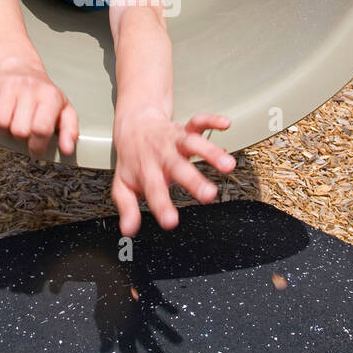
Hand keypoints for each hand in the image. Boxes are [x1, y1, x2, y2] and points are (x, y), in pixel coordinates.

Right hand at [0, 61, 77, 159]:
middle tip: (25, 131)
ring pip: (0, 124)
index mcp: (50, 96)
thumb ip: (69, 131)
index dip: (37, 146)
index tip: (36, 150)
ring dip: (5, 130)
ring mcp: (10, 85)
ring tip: (12, 122)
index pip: (41, 129)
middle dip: (22, 138)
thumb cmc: (45, 94)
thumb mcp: (64, 110)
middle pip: (19, 131)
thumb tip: (67, 150)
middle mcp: (30, 88)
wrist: (23, 67)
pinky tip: (1, 113)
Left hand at [111, 109, 235, 236]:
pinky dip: (212, 121)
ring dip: (210, 152)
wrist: (132, 124)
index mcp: (147, 171)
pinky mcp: (186, 128)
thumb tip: (128, 231)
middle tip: (208, 195)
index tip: (171, 222)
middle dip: (194, 181)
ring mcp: (174, 141)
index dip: (161, 206)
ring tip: (228, 165)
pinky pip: (199, 122)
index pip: (154, 191)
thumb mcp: (124, 186)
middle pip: (178, 167)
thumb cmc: (133, 160)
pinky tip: (225, 124)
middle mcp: (162, 155)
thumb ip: (128, 208)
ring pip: (193, 144)